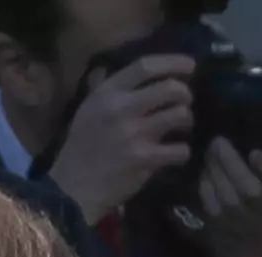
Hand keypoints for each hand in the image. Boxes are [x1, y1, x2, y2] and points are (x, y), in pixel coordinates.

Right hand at [46, 55, 196, 224]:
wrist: (72, 189)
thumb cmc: (80, 149)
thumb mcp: (86, 111)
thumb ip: (102, 89)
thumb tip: (114, 69)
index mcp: (106, 94)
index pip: (145, 66)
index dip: (173, 62)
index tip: (190, 66)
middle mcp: (121, 108)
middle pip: (171, 88)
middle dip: (185, 94)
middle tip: (184, 102)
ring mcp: (134, 134)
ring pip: (180, 115)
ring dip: (187, 121)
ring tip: (181, 128)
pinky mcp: (144, 159)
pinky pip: (180, 149)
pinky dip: (182, 152)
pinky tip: (175, 155)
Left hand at [197, 138, 261, 256]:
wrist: (251, 255)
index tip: (254, 152)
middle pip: (248, 189)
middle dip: (230, 162)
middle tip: (218, 141)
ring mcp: (239, 224)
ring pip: (225, 195)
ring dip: (214, 171)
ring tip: (210, 152)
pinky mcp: (219, 228)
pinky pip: (210, 204)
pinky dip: (205, 185)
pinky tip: (205, 171)